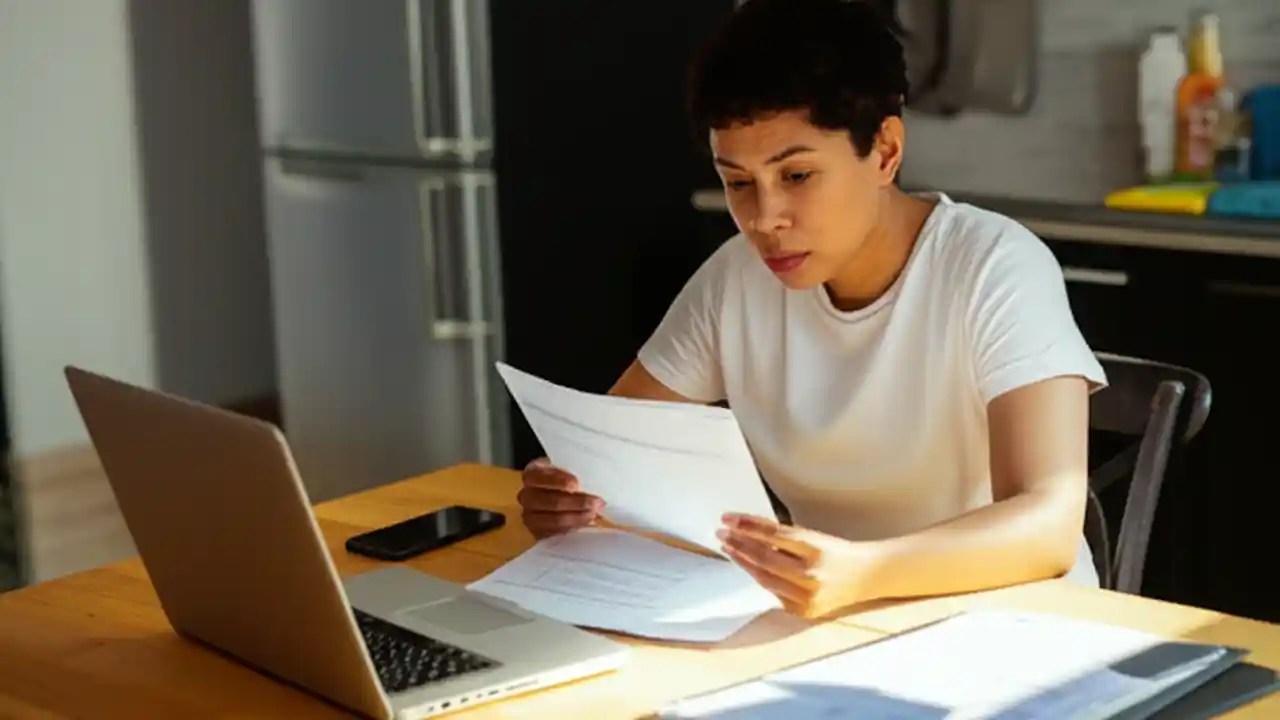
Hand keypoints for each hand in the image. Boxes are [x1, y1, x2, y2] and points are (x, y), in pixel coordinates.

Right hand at [517, 458, 604, 538]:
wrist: (554, 497)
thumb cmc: (563, 480)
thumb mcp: (565, 471)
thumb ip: (574, 475)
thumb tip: (592, 486)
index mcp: (531, 475)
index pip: (539, 477)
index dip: (557, 481)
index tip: (576, 484)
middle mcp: (526, 496)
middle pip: (550, 501)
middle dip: (576, 503)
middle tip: (596, 503)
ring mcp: (529, 516)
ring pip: (553, 520)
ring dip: (577, 518)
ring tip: (593, 514)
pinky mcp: (537, 533)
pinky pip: (554, 534)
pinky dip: (571, 529)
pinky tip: (585, 524)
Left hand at [717, 513, 880, 618]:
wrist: (867, 577)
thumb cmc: (837, 552)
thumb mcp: (814, 537)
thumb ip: (783, 537)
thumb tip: (745, 531)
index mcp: (815, 549)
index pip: (772, 534)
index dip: (746, 525)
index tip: (727, 518)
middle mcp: (810, 574)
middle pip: (764, 557)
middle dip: (738, 543)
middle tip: (722, 532)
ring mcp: (806, 596)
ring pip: (764, 577)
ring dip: (742, 561)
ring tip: (728, 547)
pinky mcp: (803, 611)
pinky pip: (773, 592)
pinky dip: (759, 577)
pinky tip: (747, 566)